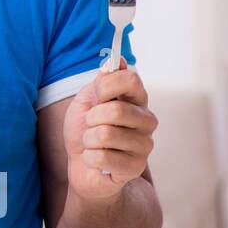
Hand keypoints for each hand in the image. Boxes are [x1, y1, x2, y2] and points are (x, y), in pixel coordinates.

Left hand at [62, 56, 157, 201]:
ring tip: (92, 144)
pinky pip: (101, 157)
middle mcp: (146, 120)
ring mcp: (144, 145)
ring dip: (88, 140)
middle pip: (117, 110)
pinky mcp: (136, 167)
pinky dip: (89, 158)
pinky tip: (96, 161)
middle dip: (91, 118)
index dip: (106, 86)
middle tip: (90, 126)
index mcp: (136, 100)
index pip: (132, 79)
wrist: (81, 166)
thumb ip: (101, 82)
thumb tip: (117, 60)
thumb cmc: (84, 131)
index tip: (96, 96)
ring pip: (105, 135)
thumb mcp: (86, 101)